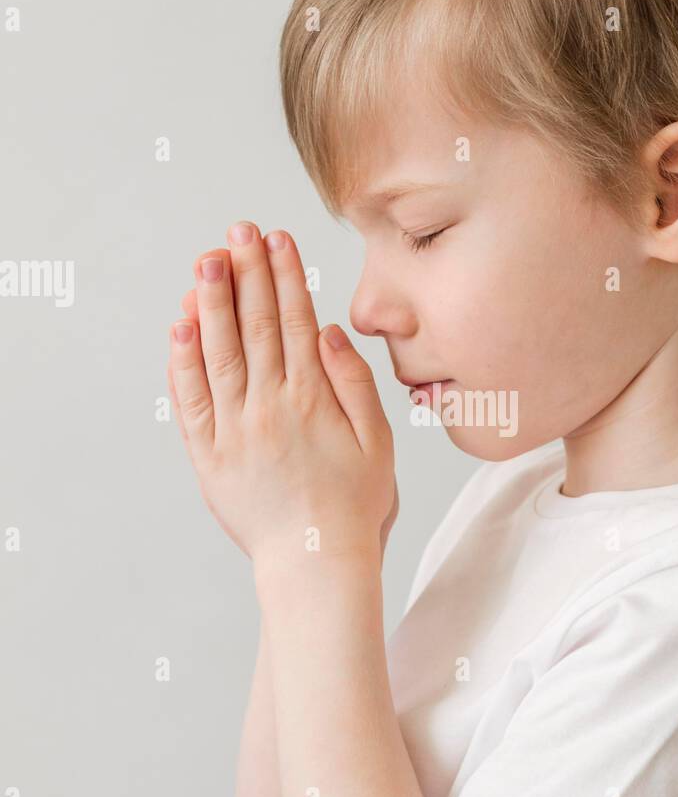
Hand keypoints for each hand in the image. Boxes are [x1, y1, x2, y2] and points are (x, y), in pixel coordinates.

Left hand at [167, 223, 395, 566]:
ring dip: (211, 302)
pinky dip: (182, 360)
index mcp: (313, 400)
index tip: (276, 240)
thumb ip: (354, 384)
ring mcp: (234, 430)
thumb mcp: (378, 443)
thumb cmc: (355, 508)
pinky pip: (190, 399)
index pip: (293, 321)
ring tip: (207, 261)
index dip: (284, 276)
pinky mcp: (209, 455)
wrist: (316, 565)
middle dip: (246, 272)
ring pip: (218, 352)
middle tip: (238, 231)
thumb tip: (326, 332)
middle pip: (254, 325)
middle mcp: (269, 407)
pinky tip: (181, 326)